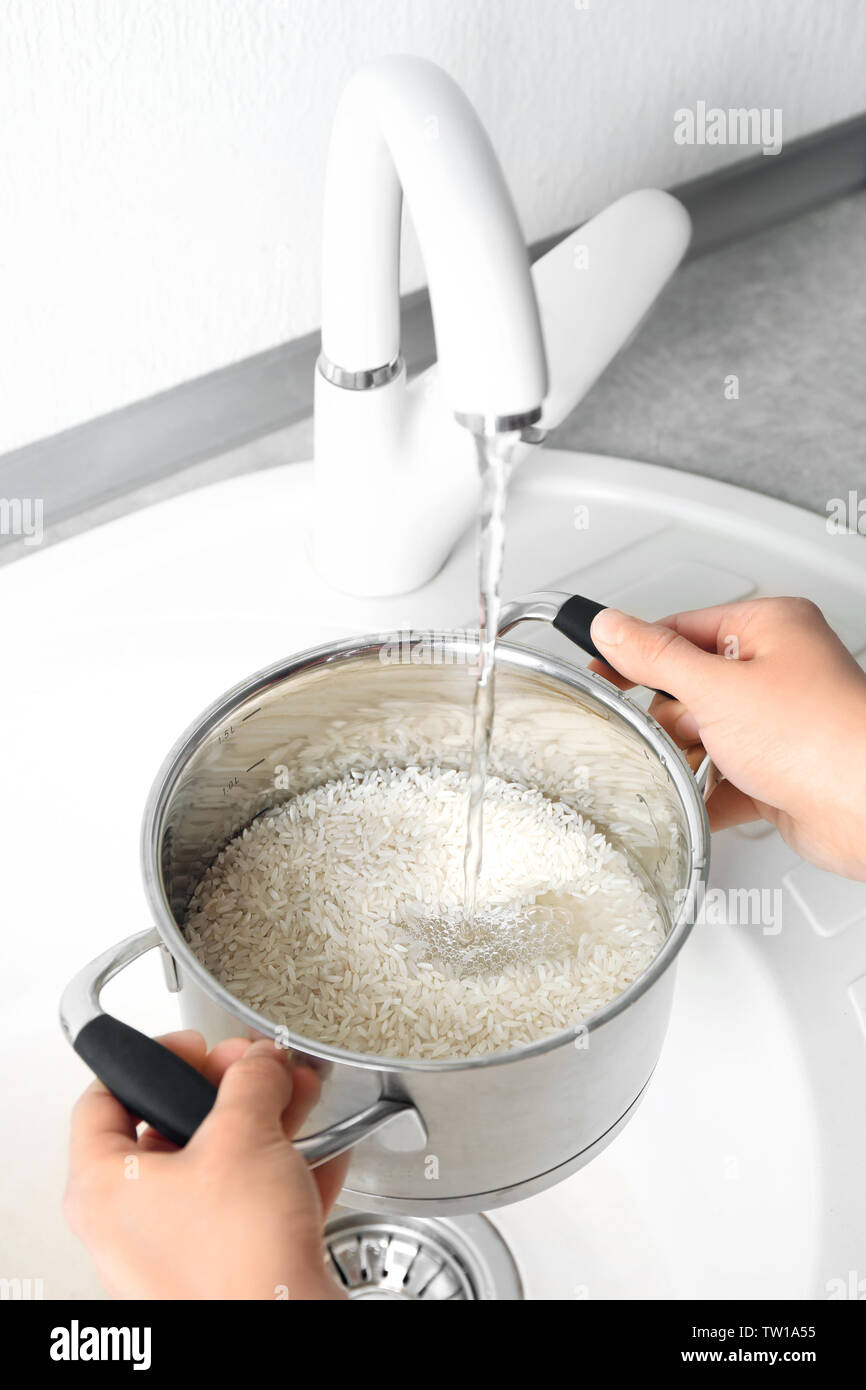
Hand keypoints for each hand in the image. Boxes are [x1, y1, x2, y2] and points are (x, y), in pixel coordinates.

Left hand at [64, 1032, 347, 1299]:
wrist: (287, 1332)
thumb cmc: (238, 1258)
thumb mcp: (245, 1134)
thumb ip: (251, 1079)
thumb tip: (260, 1062)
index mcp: (102, 1190)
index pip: (103, 1100)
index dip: (154, 1059)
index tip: (197, 1046)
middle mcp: (127, 1227)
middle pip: (170, 1130)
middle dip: (229, 1089)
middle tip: (259, 1069)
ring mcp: (173, 1253)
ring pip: (215, 1168)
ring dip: (264, 1124)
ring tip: (298, 1098)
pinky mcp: (220, 1273)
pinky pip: (247, 1209)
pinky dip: (281, 1175)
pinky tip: (319, 1153)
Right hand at [589, 597, 865, 881]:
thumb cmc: (823, 739)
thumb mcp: (718, 688)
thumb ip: (655, 657)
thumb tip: (612, 626)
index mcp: (770, 629)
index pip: (682, 629)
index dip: (639, 653)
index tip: (601, 670)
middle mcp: (778, 671)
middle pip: (688, 687)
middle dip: (675, 717)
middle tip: (685, 728)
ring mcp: (779, 725)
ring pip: (704, 736)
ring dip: (691, 758)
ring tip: (700, 767)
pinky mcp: (778, 773)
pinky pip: (723, 779)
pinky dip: (708, 793)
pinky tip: (702, 801)